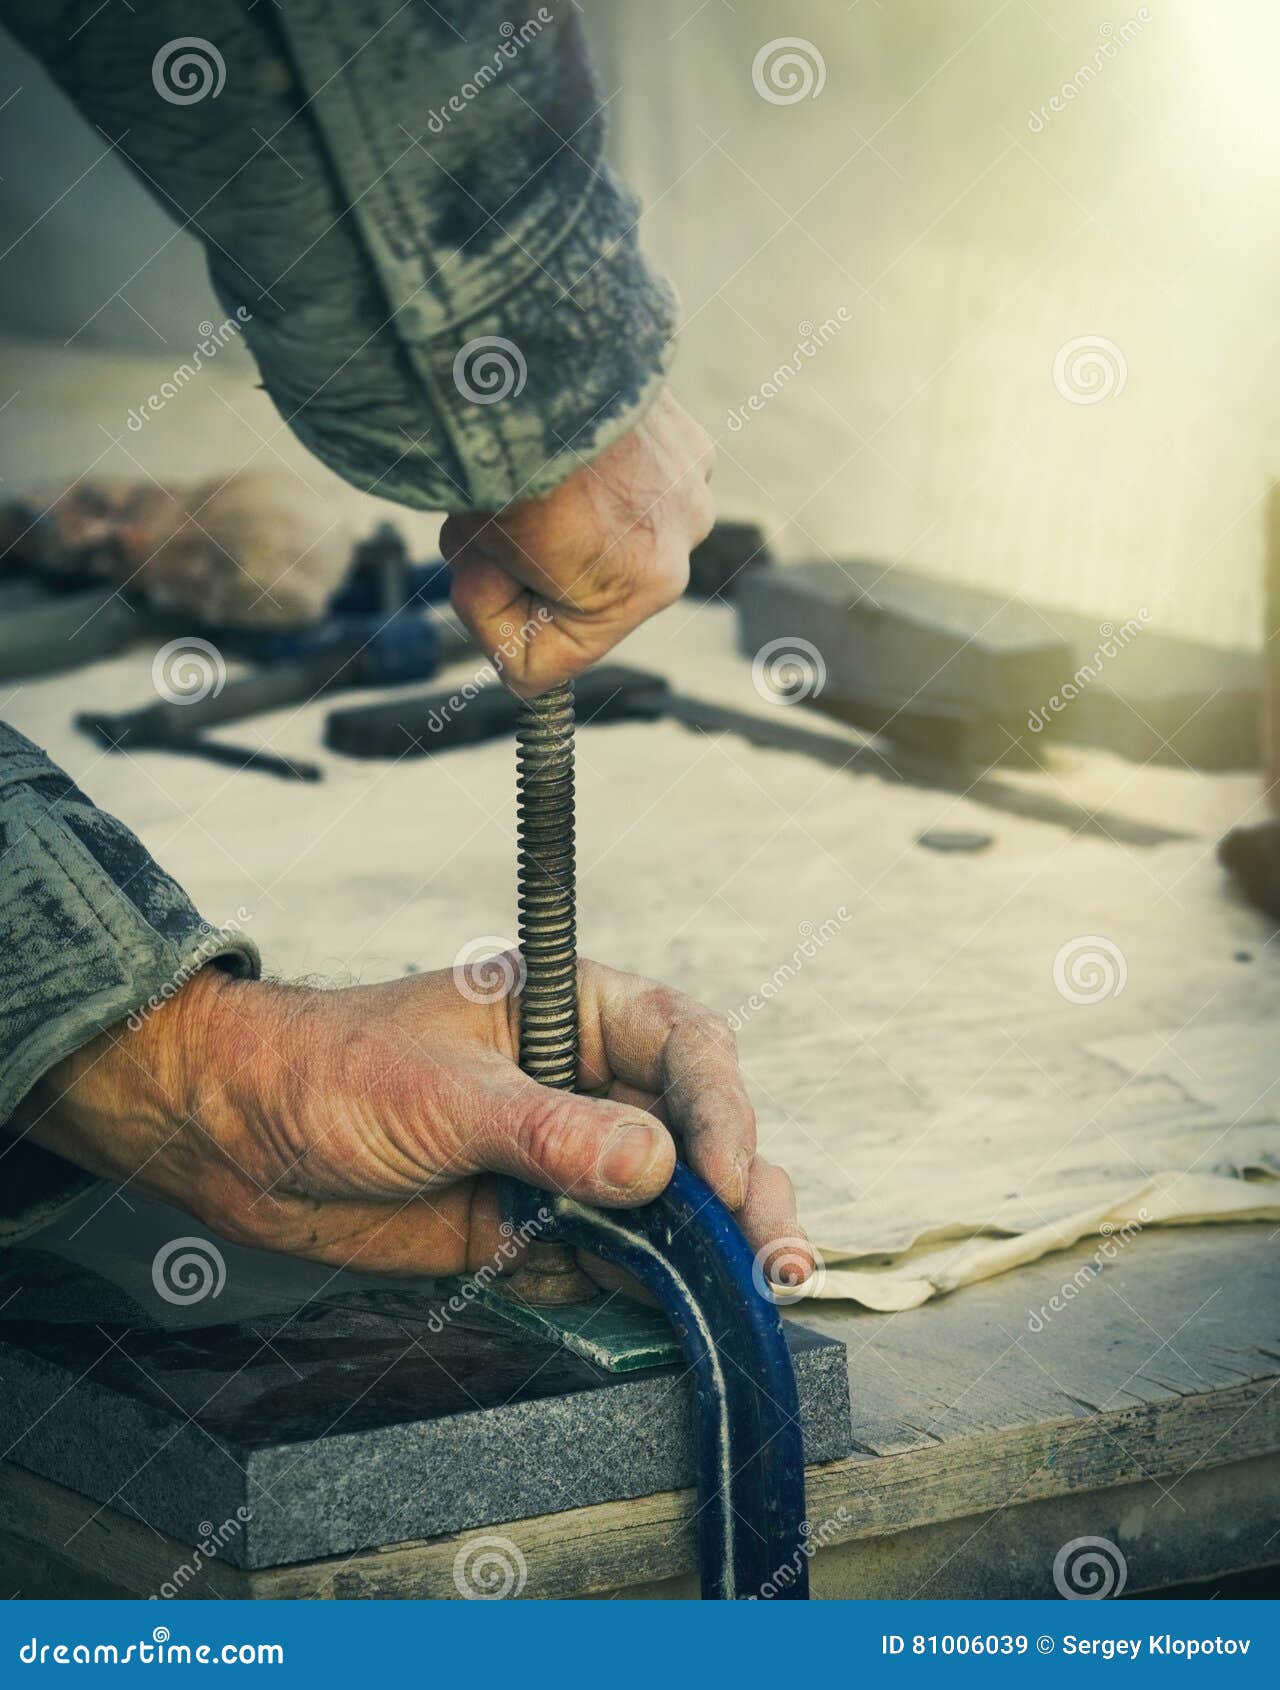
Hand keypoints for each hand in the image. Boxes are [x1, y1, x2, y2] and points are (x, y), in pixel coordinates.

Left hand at [16, 960, 811, 1287]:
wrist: (235, 1136)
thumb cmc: (328, 1071)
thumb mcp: (441, 1094)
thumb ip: (547, 1130)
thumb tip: (656, 1167)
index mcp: (572, 1012)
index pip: (682, 1044)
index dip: (719, 1106)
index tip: (727, 1174)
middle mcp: (582, 1082)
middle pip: (694, 1129)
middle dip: (745, 1187)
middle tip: (779, 1253)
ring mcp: (561, 1157)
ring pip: (664, 1199)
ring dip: (713, 1243)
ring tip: (764, 1288)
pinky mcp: (532, 1224)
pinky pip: (607, 1256)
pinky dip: (644, 1285)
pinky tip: (681, 1312)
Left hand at [441, 389, 715, 695]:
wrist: (539, 349)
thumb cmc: (505, 454)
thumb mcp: (477, 555)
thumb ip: (493, 607)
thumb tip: (514, 653)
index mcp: (644, 586)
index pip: (548, 659)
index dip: (493, 624)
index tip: (475, 576)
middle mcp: (686, 538)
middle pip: (580, 594)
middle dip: (526, 567)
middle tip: (491, 518)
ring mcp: (693, 482)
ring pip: (606, 536)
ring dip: (557, 519)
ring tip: (524, 476)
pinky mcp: (685, 435)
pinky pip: (629, 480)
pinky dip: (589, 469)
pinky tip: (559, 443)